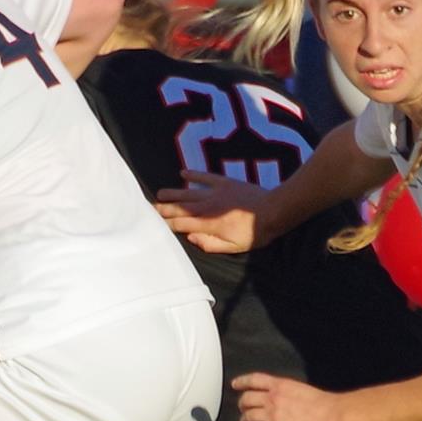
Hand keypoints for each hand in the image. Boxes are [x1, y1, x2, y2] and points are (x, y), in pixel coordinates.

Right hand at [155, 172, 271, 253]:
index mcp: (207, 224)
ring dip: (173, 193)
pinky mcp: (225, 183)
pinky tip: (183, 173)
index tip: (151, 224)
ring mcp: (215, 193)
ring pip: (188, 192)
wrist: (274, 211)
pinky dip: (194, 175)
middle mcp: (207, 207)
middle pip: (180, 208)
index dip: (165, 224)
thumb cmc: (254, 233)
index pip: (180, 224)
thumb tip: (190, 237)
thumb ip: (210, 244)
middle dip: (163, 208)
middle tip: (147, 208)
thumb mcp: (233, 247)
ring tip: (159, 193)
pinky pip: (205, 177)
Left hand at [233, 372, 344, 420]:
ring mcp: (272, 414)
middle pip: (247, 398)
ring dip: (243, 420)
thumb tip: (281, 394)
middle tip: (242, 409)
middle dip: (242, 404)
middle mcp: (272, 397)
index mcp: (280, 385)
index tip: (235, 384)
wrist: (331, 414)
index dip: (242, 381)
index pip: (254, 379)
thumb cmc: (322, 402)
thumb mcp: (300, 388)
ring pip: (248, 416)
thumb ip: (286, 390)